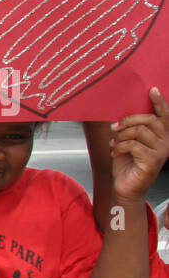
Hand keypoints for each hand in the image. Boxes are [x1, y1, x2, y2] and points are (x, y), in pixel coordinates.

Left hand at [109, 87, 168, 202]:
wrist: (125, 187)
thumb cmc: (128, 164)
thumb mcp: (129, 142)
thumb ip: (131, 129)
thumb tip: (120, 116)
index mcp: (162, 135)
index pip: (165, 115)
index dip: (160, 102)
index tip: (152, 90)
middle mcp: (166, 142)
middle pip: (149, 120)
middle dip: (128, 120)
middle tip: (115, 128)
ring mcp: (161, 152)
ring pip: (140, 132)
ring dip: (122, 135)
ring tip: (114, 144)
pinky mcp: (152, 161)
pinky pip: (133, 145)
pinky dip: (120, 147)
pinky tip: (115, 152)